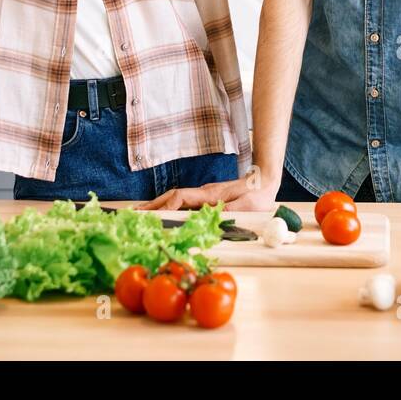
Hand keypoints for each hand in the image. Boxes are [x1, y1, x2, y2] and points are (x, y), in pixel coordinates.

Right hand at [136, 173, 278, 211]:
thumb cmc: (257, 194)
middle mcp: (203, 193)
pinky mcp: (207, 198)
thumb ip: (229, 211)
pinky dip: (170, 206)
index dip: (166, 206)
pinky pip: (183, 202)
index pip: (181, 198)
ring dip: (159, 205)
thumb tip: (210, 218)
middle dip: (154, 205)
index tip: (154, 216)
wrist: (264, 180)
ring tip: (143, 214)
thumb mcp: (246, 205)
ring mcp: (204, 194)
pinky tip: (165, 213)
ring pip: (176, 198)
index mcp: (210, 194)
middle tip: (136, 214)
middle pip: (173, 196)